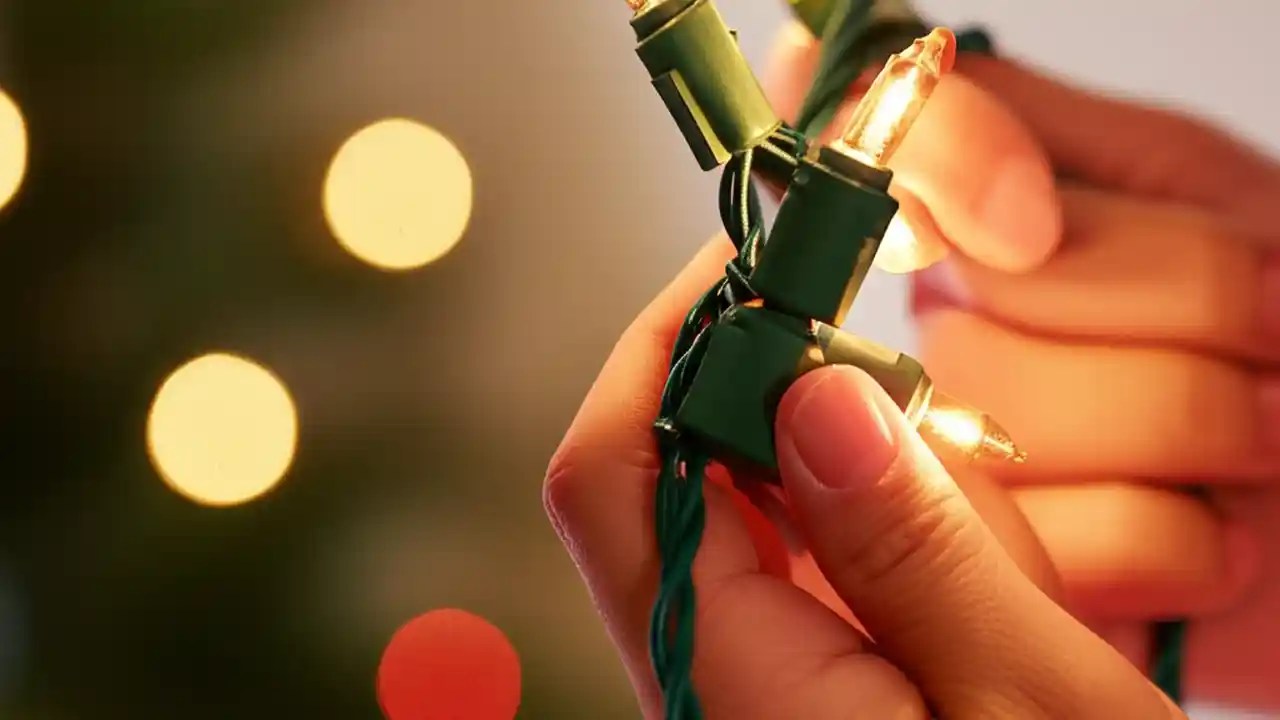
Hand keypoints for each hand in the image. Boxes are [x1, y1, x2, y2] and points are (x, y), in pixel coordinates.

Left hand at [545, 238, 1184, 717]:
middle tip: (917, 397)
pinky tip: (980, 583)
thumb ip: (910, 549)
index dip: (662, 347)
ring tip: (994, 567)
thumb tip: (804, 398)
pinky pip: (808, 575)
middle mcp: (712, 692)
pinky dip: (881, 536)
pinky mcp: (804, 696)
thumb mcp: (1035, 705)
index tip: (753, 261)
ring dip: (857, 485)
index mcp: (738, 694)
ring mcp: (754, 694)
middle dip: (778, 406)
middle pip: (670, 483)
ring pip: (750, 521)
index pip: (616, 476)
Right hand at [907, 55, 1279, 706]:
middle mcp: (940, 344)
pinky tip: (1207, 540)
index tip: (1029, 224)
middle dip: (1170, 318)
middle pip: (974, 317)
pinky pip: (1052, 554)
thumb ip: (1025, 121)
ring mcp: (957, 478)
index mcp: (969, 238)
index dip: (938, 166)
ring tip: (1250, 444)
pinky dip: (1179, 545)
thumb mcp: (1193, 190)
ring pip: (1009, 424)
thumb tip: (847, 60)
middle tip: (1259, 343)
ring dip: (1191, 426)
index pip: (875, 150)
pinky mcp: (998, 591)